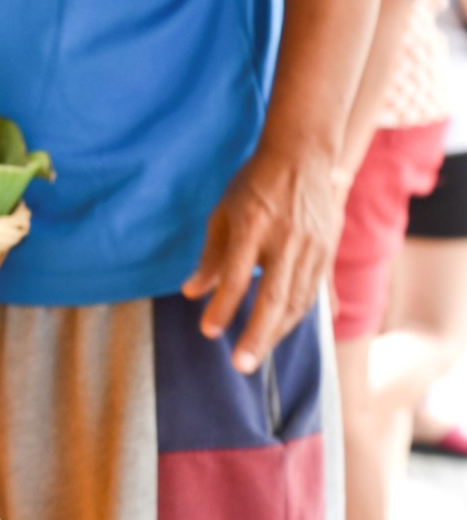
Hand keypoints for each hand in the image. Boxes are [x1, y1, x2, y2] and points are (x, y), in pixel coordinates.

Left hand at [181, 144, 346, 373]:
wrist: (303, 154)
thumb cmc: (254, 184)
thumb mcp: (223, 213)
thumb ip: (210, 257)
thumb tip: (192, 293)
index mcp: (253, 226)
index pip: (237, 276)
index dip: (223, 307)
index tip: (208, 331)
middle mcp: (286, 239)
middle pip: (274, 298)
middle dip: (257, 336)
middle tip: (240, 365)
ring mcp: (312, 246)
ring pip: (297, 300)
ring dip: (276, 332)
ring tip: (254, 355)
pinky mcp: (327, 250)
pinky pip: (311, 292)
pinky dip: (294, 315)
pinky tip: (278, 331)